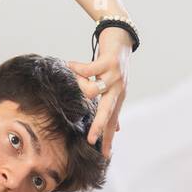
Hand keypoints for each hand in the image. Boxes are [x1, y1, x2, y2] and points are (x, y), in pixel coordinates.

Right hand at [68, 25, 131, 157]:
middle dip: (98, 127)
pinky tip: (70, 64)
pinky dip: (76, 67)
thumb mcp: (114, 85)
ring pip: (92, 91)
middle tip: (90, 141)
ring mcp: (115, 75)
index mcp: (117, 96)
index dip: (109, 138)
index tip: (106, 156)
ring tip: (76, 73)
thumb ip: (113, 106)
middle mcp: (118, 88)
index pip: (112, 121)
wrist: (122, 35)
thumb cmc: (113, 61)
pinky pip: (88, 70)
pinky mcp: (109, 61)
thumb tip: (118, 130)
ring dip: (79, 83)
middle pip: (108, 113)